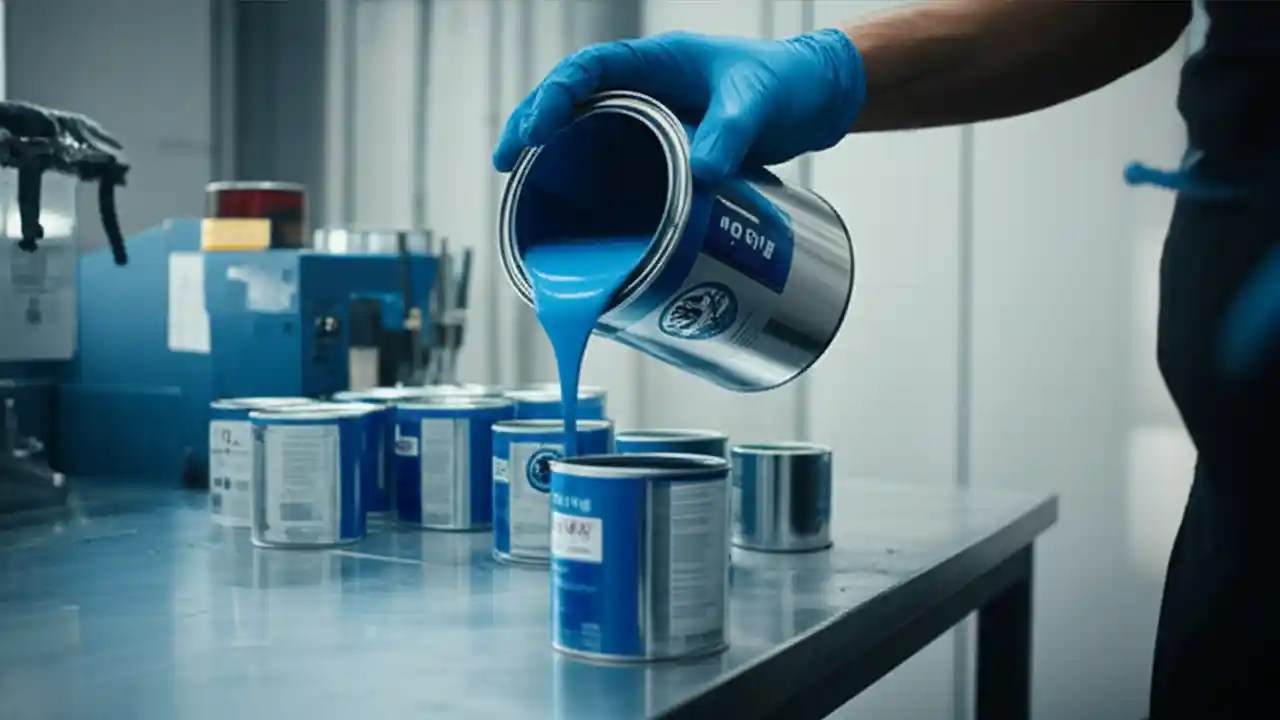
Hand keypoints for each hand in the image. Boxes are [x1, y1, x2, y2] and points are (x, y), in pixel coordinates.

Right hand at [492, 29, 865, 180]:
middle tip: (506, 165)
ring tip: (523, 191)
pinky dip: (591, 179)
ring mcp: (653, 118)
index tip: (534, 131)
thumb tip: (702, 174)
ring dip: (554, 157)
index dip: (554, 97)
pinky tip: (578, 211)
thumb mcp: (758, 104)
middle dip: (532, 127)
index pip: (588, 70)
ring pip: (588, 131)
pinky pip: (616, 158)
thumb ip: (730, 133)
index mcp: (656, 62)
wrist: (816, 99)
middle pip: (572, 100)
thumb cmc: (787, 83)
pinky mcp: (665, 147)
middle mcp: (646, 87)